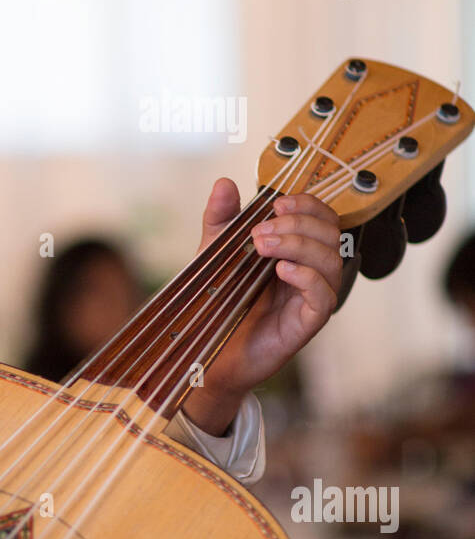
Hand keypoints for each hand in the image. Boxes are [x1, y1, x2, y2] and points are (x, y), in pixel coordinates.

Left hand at [181, 178, 341, 435]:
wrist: (207, 355)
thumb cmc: (217, 304)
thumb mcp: (215, 254)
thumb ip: (221, 220)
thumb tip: (225, 183)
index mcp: (295, 250)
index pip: (320, 217)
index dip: (306, 205)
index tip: (276, 204)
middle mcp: (310, 271)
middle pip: (330, 233)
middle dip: (298, 224)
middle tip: (260, 233)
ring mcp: (310, 298)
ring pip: (331, 260)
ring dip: (300, 245)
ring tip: (264, 248)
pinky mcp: (307, 324)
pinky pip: (324, 296)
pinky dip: (307, 277)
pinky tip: (282, 271)